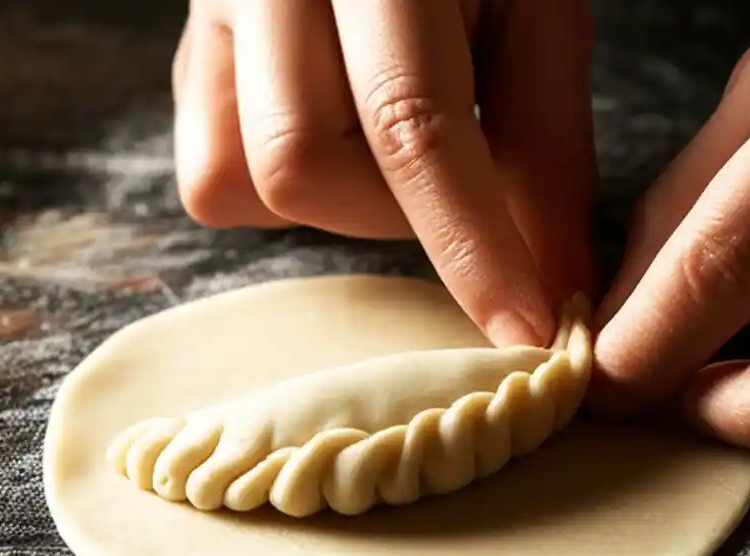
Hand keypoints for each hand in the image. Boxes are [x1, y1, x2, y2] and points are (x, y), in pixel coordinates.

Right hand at [171, 0, 597, 346]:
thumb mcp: (541, 17)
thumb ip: (548, 150)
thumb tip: (561, 287)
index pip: (410, 123)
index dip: (471, 245)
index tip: (525, 331)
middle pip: (300, 165)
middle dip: (396, 215)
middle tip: (457, 183)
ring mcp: (209, 16)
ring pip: (239, 181)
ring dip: (341, 202)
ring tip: (394, 149)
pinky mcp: (188, 56)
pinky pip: (214, 176)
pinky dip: (288, 190)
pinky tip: (340, 137)